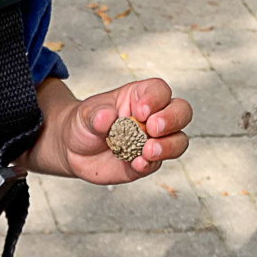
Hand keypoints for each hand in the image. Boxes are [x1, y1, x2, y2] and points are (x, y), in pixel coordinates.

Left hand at [58, 78, 191, 184]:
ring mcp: (153, 141)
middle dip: (172, 120)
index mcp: (141, 96)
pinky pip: (156, 164)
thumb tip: (106, 118)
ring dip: (168, 146)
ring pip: (178, 141)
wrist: (74, 150)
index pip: (160, 91)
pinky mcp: (146, 163)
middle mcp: (154, 117)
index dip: (156, 99)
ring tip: (147, 150)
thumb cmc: (85, 123)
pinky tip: (136, 164)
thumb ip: (97, 115)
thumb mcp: (86, 114)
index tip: (140, 111)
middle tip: (153, 129)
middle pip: (181, 112)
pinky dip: (149, 165)